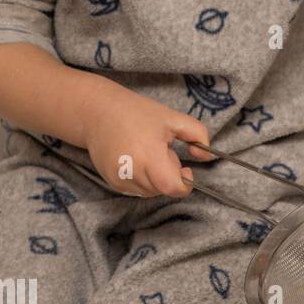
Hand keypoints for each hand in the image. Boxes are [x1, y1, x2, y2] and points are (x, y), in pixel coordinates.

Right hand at [80, 79, 208, 197]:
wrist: (96, 111)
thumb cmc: (136, 112)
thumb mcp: (172, 118)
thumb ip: (197, 134)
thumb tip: (207, 156)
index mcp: (149, 155)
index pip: (172, 187)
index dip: (184, 184)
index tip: (186, 170)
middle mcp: (131, 171)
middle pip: (163, 190)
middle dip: (169, 176)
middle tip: (163, 152)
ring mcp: (119, 178)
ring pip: (150, 192)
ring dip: (156, 179)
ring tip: (147, 153)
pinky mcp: (111, 181)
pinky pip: (136, 190)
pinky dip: (142, 179)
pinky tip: (136, 159)